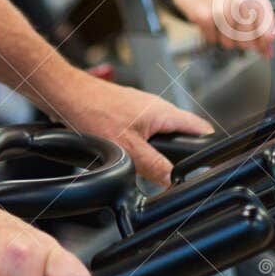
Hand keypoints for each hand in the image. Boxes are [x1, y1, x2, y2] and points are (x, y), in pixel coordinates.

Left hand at [50, 72, 211, 185]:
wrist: (65, 95)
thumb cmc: (91, 110)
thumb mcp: (127, 147)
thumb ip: (154, 165)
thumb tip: (173, 181)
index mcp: (164, 112)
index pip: (200, 128)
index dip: (208, 148)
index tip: (209, 166)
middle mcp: (156, 108)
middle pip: (180, 134)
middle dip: (179, 155)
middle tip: (175, 175)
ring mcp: (140, 109)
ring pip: (159, 135)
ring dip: (157, 152)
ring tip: (151, 169)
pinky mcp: (126, 113)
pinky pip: (143, 132)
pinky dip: (140, 146)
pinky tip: (130, 156)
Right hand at [165, 0, 274, 57]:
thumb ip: (261, 23)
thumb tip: (267, 52)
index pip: (268, 33)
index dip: (263, 42)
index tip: (260, 44)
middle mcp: (241, 3)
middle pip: (247, 43)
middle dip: (240, 39)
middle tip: (232, 25)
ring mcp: (221, 11)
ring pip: (229, 44)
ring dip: (223, 36)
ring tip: (218, 18)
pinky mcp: (203, 17)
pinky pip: (212, 40)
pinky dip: (209, 33)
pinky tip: (208, 18)